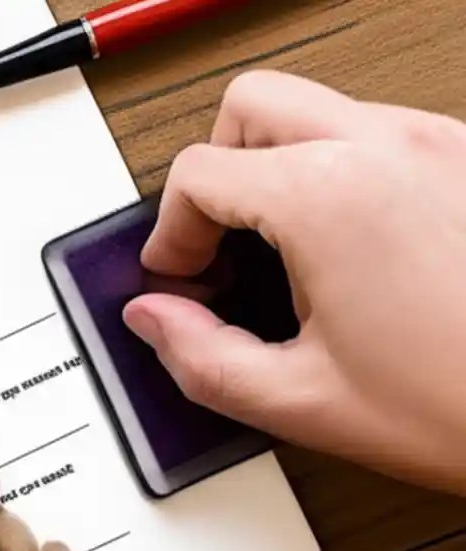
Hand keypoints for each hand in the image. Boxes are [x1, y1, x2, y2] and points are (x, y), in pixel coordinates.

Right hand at [126, 70, 465, 490]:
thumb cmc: (462, 405)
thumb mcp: (301, 401)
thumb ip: (200, 358)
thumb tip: (156, 321)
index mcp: (331, 196)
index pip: (199, 171)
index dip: (169, 233)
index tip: (180, 276)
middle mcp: (387, 149)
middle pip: (250, 105)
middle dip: (215, 170)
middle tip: (217, 241)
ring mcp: (438, 146)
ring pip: (316, 109)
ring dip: (277, 166)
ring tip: (281, 250)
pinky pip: (376, 134)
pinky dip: (338, 171)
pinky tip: (341, 245)